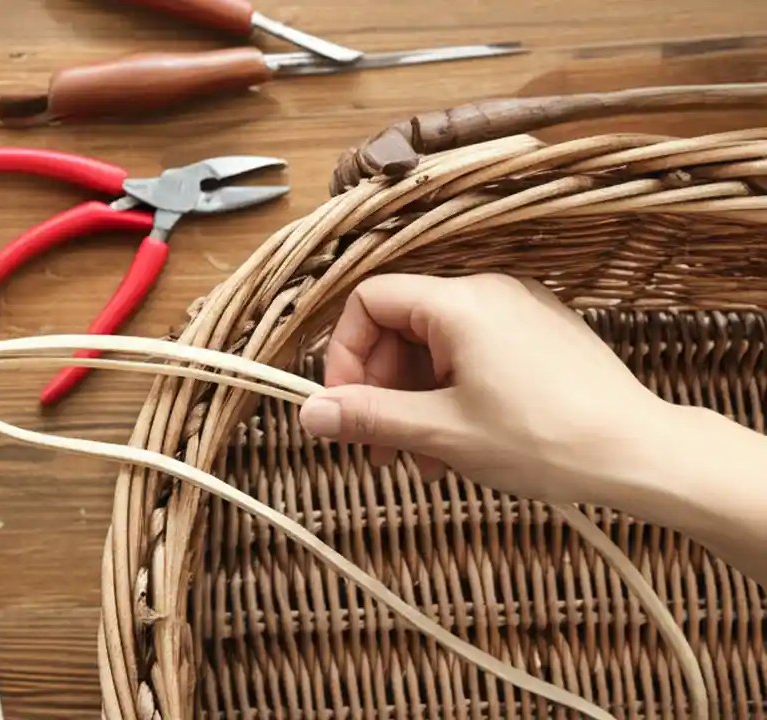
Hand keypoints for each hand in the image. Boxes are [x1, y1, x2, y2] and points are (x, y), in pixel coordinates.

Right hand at [298, 273, 666, 504]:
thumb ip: (370, 417)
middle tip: (378, 448)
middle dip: (380, 388)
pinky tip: (459, 445)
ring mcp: (519, 312)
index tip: (345, 406)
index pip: (370, 301)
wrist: (640, 454)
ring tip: (423, 460)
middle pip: (401, 326)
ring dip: (415, 401)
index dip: (346, 353)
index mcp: (460, 304)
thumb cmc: (548, 439)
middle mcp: (489, 293)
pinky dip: (452, 394)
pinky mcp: (541, 336)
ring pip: (436, 347)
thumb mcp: (442, 434)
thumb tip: (308, 414)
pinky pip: (474, 354)